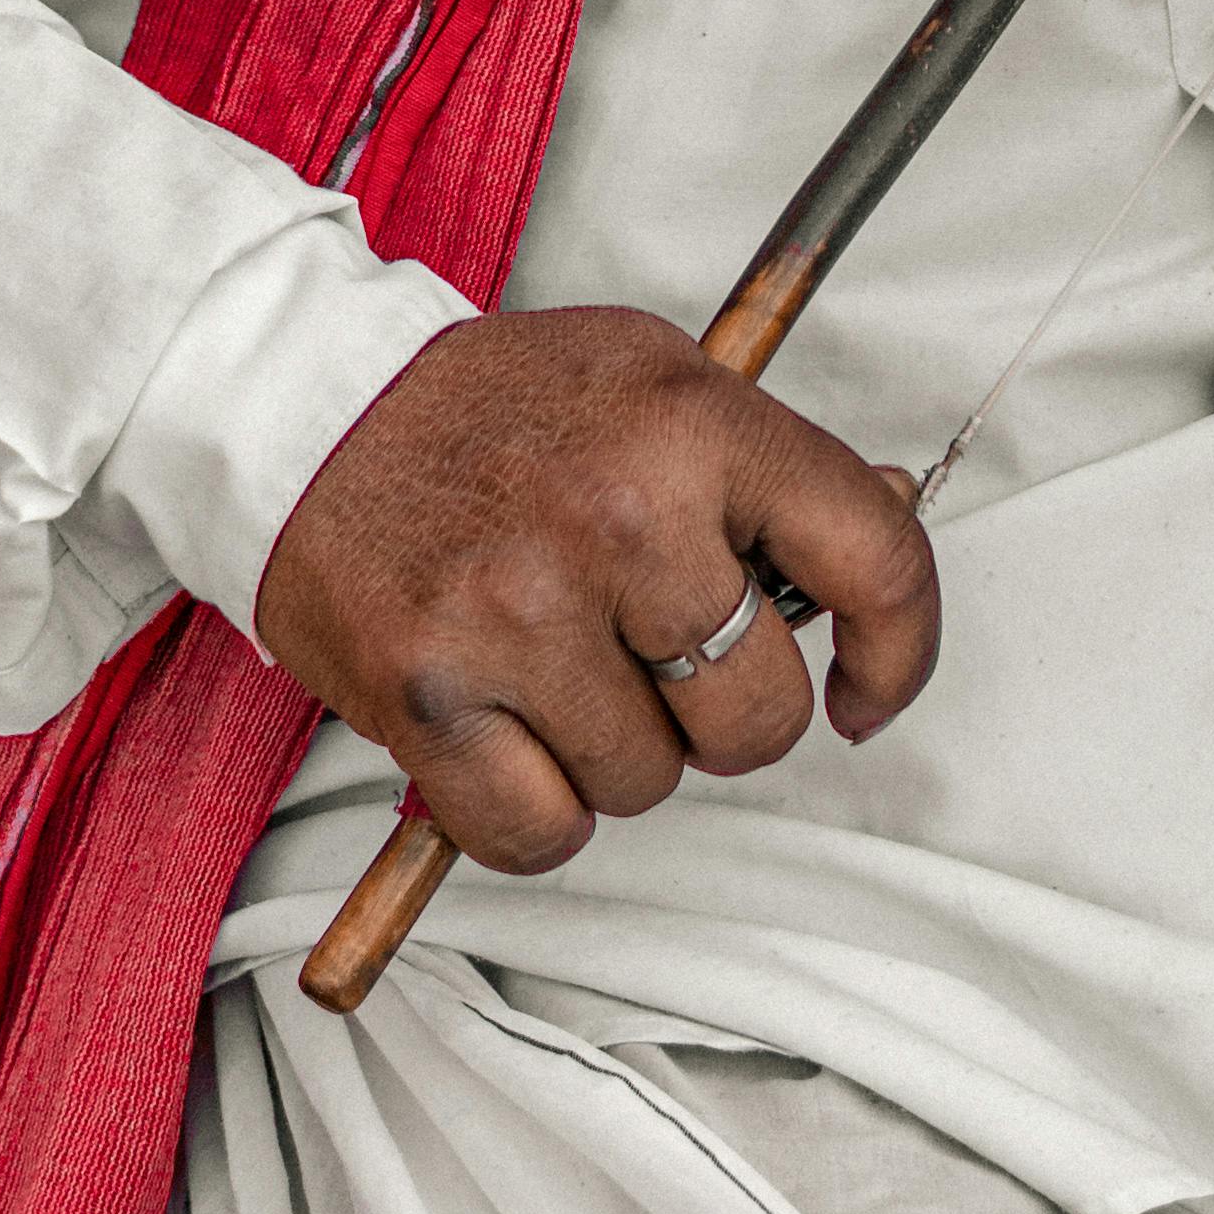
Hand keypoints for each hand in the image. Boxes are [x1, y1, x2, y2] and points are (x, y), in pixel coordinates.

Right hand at [251, 307, 940, 875]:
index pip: (875, 558)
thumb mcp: (658, 377)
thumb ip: (765, 462)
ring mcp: (519, 611)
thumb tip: (885, 518)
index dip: (898, 652)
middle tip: (659, 660)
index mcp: (697, 424)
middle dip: (725, 714)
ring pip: (650, 784)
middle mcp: (621, 516)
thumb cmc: (495, 405)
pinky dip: (536, 815)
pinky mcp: (428, 696)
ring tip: (560, 668)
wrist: (314, 406)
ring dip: (619, 756)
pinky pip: (540, 835)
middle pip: (760, 716)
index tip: (866, 688)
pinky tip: (512, 735)